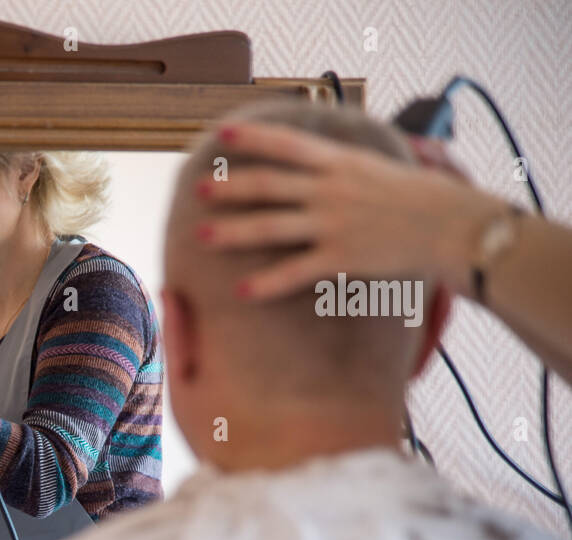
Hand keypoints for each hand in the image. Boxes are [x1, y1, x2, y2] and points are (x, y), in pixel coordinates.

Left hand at [194, 121, 498, 298]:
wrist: (453, 226)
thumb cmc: (419, 197)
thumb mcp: (380, 167)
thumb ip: (343, 166)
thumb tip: (319, 159)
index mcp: (340, 163)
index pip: (287, 145)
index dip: (253, 138)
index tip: (222, 133)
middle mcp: (331, 190)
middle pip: (268, 185)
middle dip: (230, 187)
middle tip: (199, 190)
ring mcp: (333, 224)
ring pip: (271, 227)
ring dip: (232, 232)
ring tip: (201, 238)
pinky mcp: (341, 258)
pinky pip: (294, 272)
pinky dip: (266, 284)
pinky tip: (241, 292)